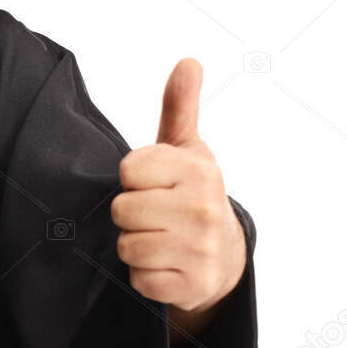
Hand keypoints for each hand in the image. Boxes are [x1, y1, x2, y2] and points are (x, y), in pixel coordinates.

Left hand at [110, 58, 244, 314]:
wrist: (224, 255)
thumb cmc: (192, 193)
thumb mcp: (186, 148)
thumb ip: (179, 106)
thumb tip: (188, 61)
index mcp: (198, 170)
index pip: (128, 171)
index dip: (133, 179)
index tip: (154, 183)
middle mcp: (203, 208)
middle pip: (122, 210)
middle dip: (131, 215)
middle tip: (155, 214)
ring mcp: (199, 250)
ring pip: (127, 246)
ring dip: (136, 246)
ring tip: (160, 238)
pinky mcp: (191, 285)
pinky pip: (140, 280)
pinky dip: (146, 276)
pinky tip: (166, 264)